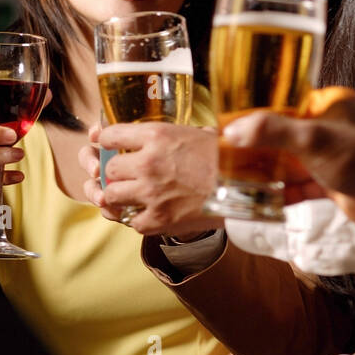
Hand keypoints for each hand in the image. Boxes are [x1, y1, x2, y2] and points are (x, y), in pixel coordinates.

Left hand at [79, 122, 223, 236]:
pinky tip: (148, 214)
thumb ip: (177, 135)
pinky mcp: (158, 219)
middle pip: (109, 169)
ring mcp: (150, 193)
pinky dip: (138, 219)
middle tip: (127, 175)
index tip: (108, 145)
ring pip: (112, 196)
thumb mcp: (202, 133)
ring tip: (132, 196)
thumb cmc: (230, 158)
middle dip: (116, 173)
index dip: (106, 141)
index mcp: (157, 136)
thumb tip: (169, 135)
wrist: (248, 187)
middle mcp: (148, 163)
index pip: (110, 136)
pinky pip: (131, 221)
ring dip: (120, 196)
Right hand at [223, 93, 354, 246]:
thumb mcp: (311, 138)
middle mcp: (330, 127)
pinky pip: (297, 185)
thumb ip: (272, 131)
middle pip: (284, 133)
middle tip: (225, 150)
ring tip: (232, 173)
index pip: (286, 101)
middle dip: (257, 144)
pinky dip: (279, 191)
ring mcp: (330, 156)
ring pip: (289, 160)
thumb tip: (233, 130)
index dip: (258, 110)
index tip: (231, 119)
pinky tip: (256, 198)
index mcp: (330, 104)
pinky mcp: (330, 182)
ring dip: (265, 169)